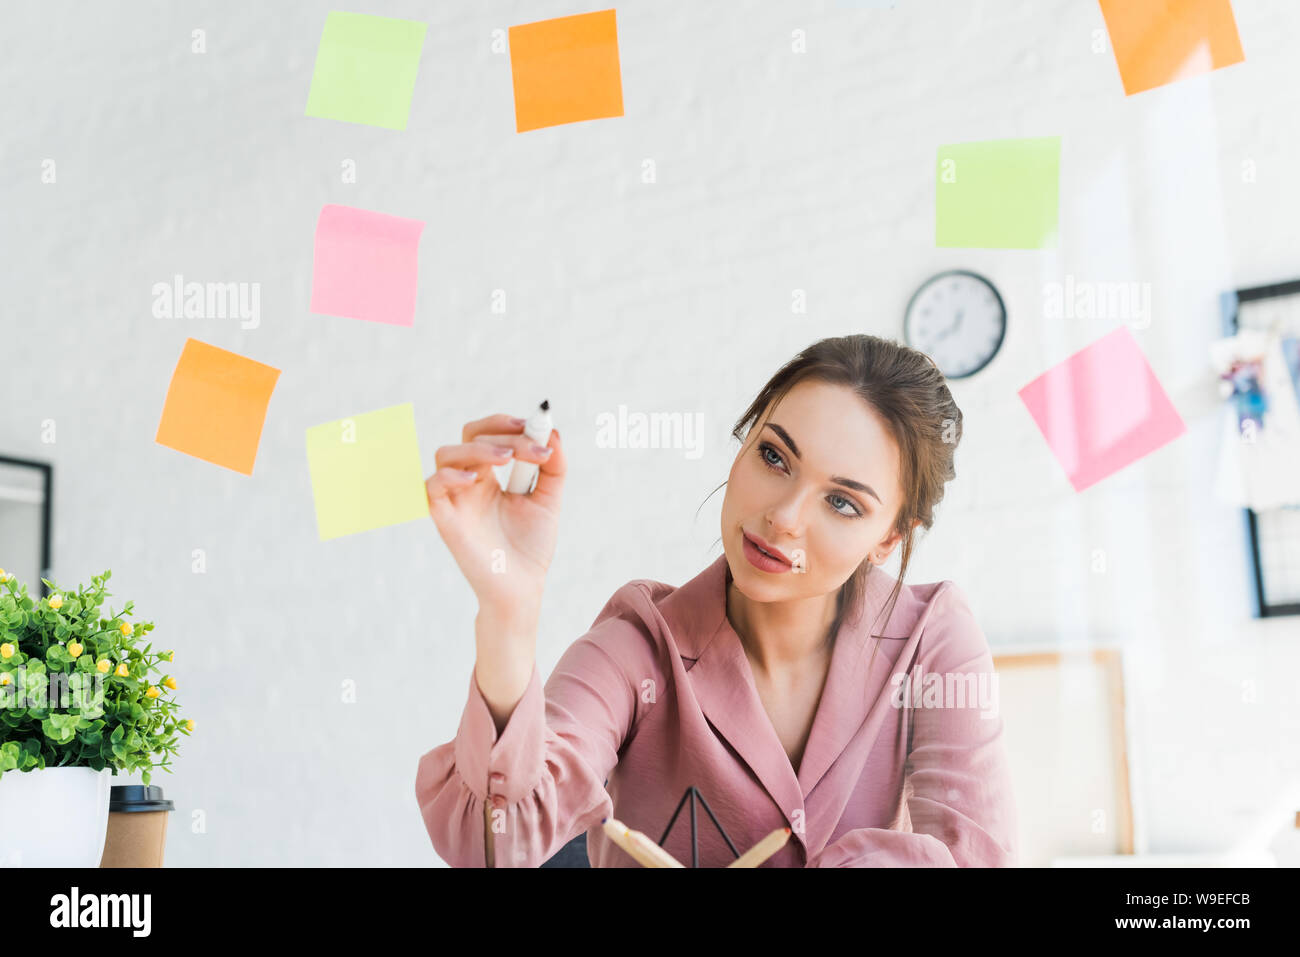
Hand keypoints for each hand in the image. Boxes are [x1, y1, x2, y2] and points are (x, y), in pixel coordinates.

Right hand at [426, 413, 565, 617]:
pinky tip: (476, 480)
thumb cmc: (531, 547)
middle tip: (529, 445)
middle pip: (469, 436)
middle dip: (500, 433)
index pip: (488, 433)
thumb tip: (553, 433)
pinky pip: (432, 487)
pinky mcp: (445, 519)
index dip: (507, 423)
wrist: (522, 587)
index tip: (535, 424)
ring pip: (447, 454)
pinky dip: (450, 476)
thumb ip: (553, 468)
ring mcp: (455, 499)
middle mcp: (469, 482)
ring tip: (507, 459)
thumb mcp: (549, 500)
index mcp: (490, 476)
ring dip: (478, 449)